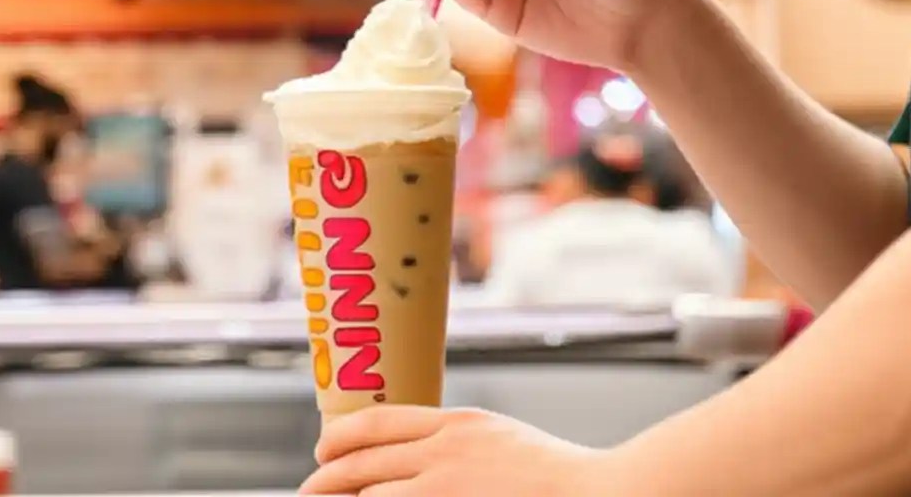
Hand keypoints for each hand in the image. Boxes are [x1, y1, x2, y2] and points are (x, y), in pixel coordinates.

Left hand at [299, 406, 628, 495]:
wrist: (599, 493)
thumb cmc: (556, 476)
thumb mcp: (499, 439)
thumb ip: (457, 443)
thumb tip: (418, 454)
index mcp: (457, 422)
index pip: (377, 422)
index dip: (340, 436)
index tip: (324, 448)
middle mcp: (444, 450)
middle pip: (363, 459)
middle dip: (327, 476)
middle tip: (311, 489)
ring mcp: (446, 486)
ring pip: (372, 493)